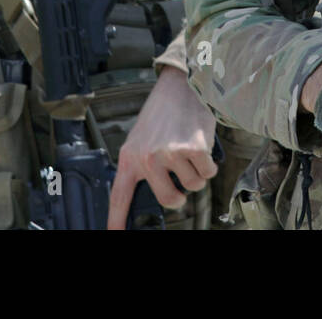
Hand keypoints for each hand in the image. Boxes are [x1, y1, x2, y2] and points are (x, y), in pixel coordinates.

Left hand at [107, 67, 217, 229]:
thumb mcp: (140, 139)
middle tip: (180, 181)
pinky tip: (200, 146)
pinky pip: (207, 173)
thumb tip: (151, 193)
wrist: (179, 87)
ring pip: (193, 185)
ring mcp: (171, 153)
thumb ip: (141, 165)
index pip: (120, 196)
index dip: (116, 220)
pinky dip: (208, 164)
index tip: (113, 235)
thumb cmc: (161, 114)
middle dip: (180, 195)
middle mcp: (148, 157)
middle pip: (169, 200)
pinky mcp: (193, 148)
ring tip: (188, 152)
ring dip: (196, 173)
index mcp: (130, 157)